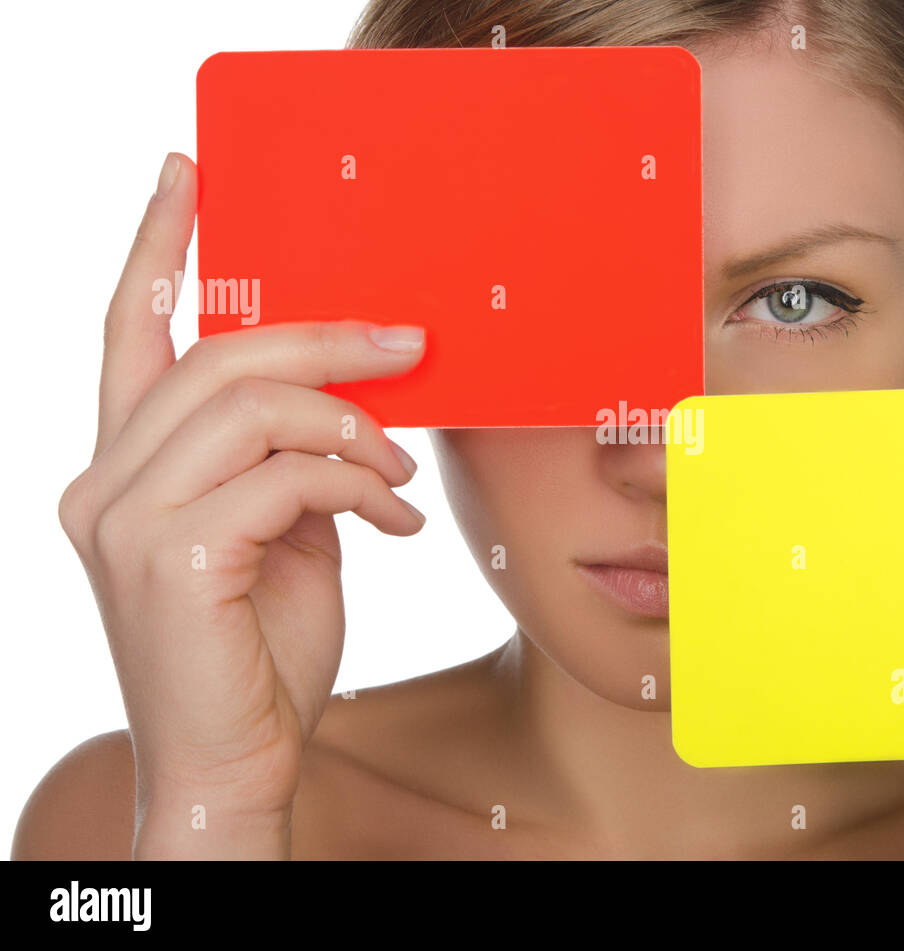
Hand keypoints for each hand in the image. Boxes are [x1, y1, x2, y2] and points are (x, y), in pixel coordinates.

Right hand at [57, 153, 427, 856]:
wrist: (241, 763)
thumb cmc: (261, 651)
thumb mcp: (282, 535)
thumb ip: (290, 462)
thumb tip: (353, 401)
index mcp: (123, 468)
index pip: (131, 333)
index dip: (157, 247)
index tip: (188, 175)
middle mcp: (103, 483)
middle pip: (217, 356)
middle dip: (324, 338)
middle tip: (408, 340)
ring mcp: (125, 519)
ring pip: (252, 404)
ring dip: (351, 420)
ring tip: (401, 461)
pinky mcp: (171, 556)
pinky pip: (288, 474)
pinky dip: (359, 482)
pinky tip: (394, 517)